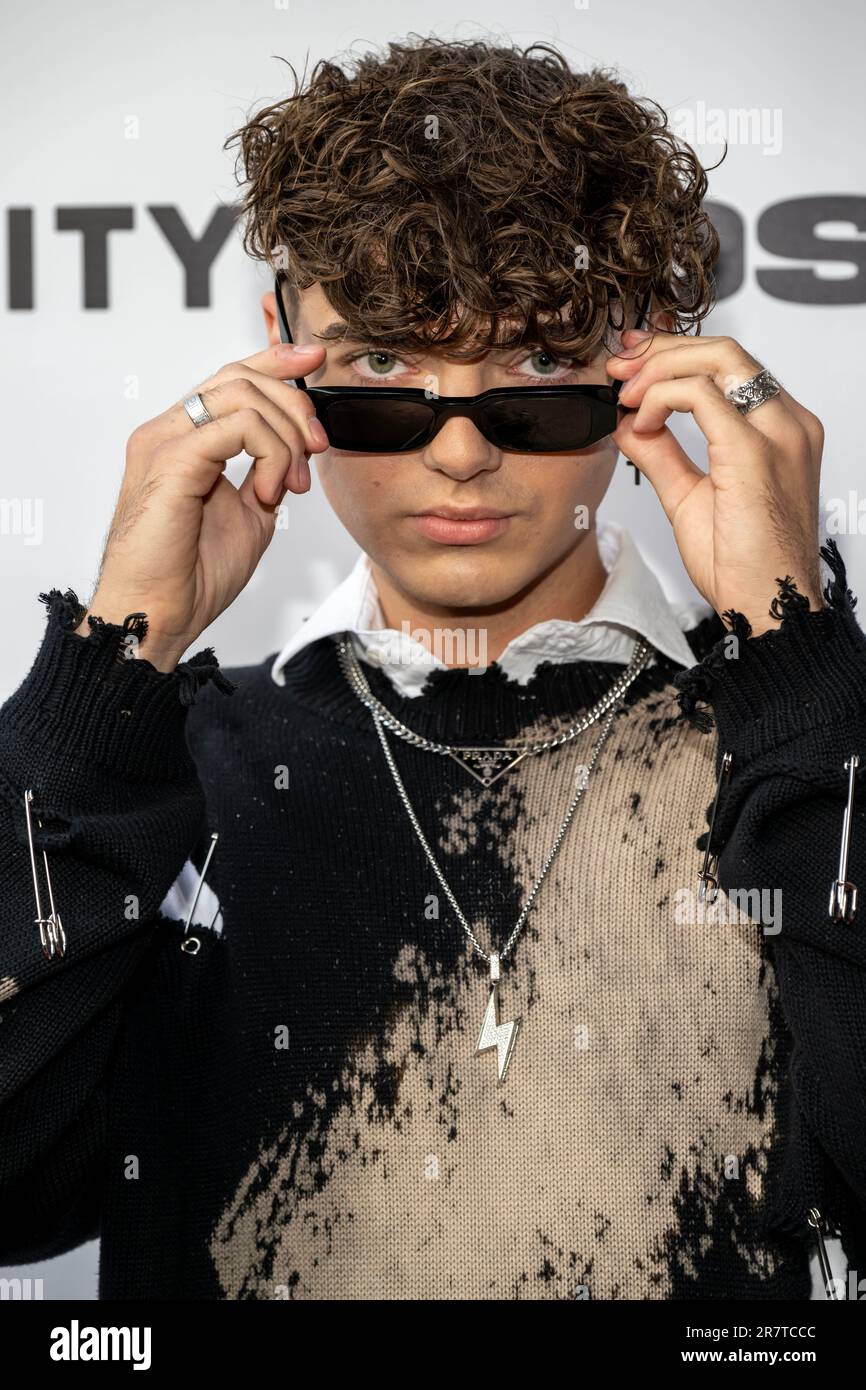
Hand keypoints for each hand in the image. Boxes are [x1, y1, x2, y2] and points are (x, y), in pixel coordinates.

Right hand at [75, 342, 328, 669]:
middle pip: (239, 377)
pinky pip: (237, 427)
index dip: (274, 359)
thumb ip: (263, 478)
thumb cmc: (190, 578)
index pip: (228, 379)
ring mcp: (165, 443)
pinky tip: (269, 491)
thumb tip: (288, 460)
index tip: (313, 359)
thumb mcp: (248, 518)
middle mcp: (167, 433)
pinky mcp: (172, 462)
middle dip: (294, 405)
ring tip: (290, 484)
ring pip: (242, 395)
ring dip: (285, 436)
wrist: (159, 616)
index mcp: (180, 442)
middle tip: (315, 450)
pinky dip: (269, 454)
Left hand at [607, 329, 824, 635]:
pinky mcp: (754, 451)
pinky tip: (642, 422)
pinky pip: (701, 395)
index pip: (730, 365)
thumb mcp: (689, 497)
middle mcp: (787, 424)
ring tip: (626, 393)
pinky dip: (661, 398)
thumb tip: (629, 424)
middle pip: (724, 350)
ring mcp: (777, 433)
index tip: (633, 363)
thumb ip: (661, 455)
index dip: (675, 354)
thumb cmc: (743, 565)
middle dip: (661, 350)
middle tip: (620, 368)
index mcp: (780, 430)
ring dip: (659, 367)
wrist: (766, 605)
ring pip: (717, 358)